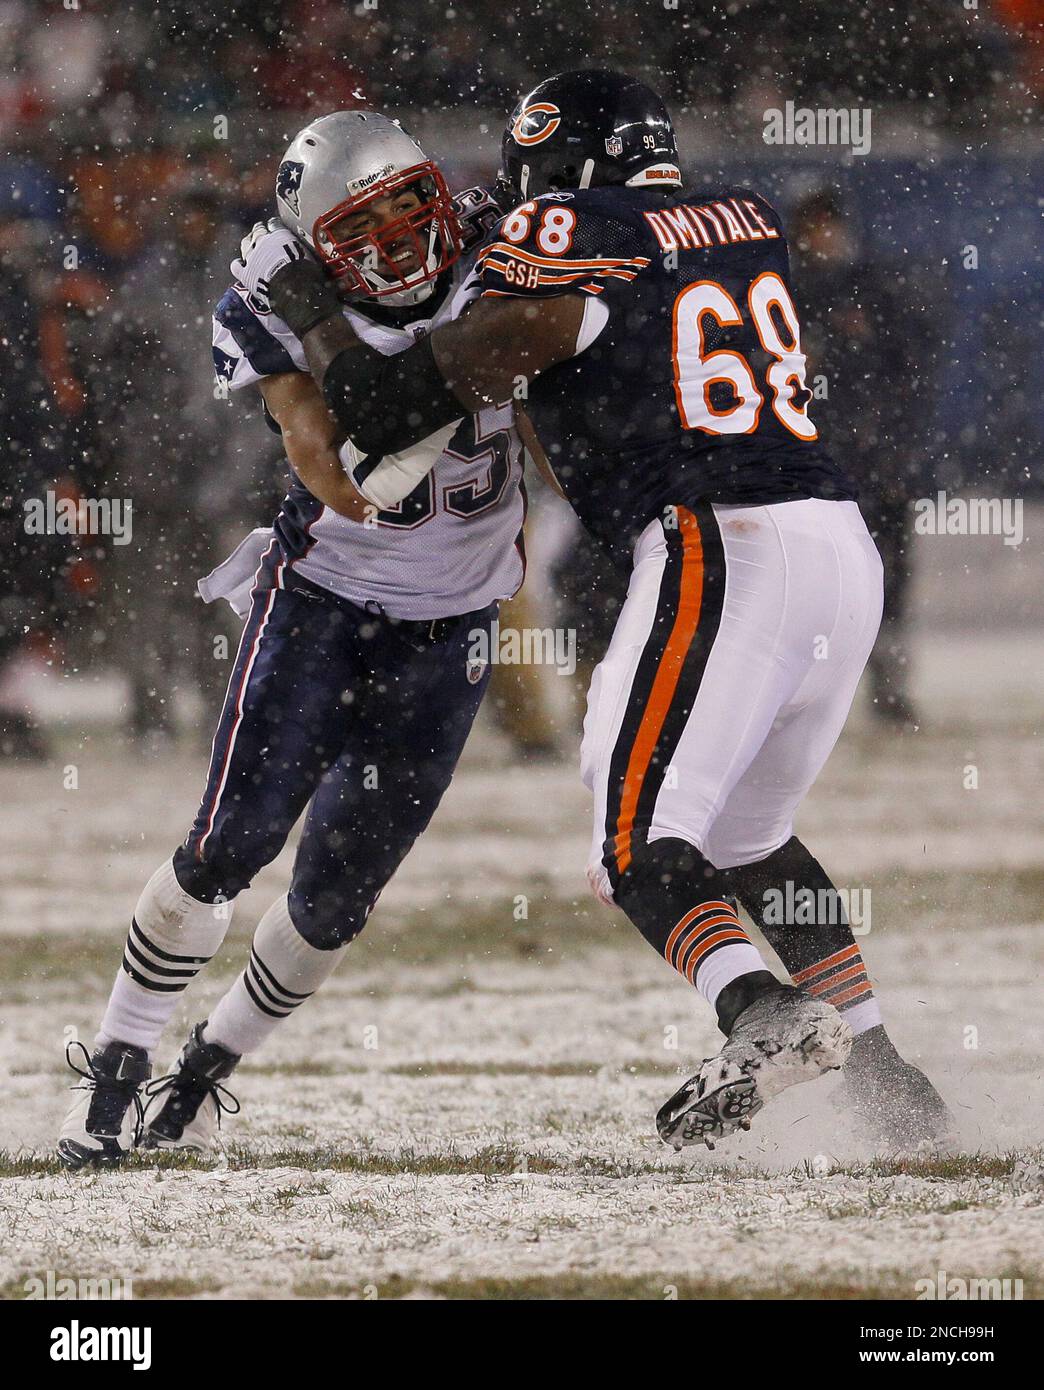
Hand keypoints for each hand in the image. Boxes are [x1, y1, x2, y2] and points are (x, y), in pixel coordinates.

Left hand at [232, 219, 338, 336]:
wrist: (297, 297)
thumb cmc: (310, 279)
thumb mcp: (316, 264)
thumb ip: (315, 258)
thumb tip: (340, 268)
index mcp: (280, 235)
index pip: (275, 224)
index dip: (275, 227)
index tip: (276, 229)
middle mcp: (264, 241)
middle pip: (258, 231)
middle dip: (260, 232)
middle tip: (262, 235)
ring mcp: (252, 257)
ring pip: (245, 244)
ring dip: (249, 244)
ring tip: (251, 247)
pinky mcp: (245, 274)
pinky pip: (237, 266)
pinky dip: (238, 264)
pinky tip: (240, 265)